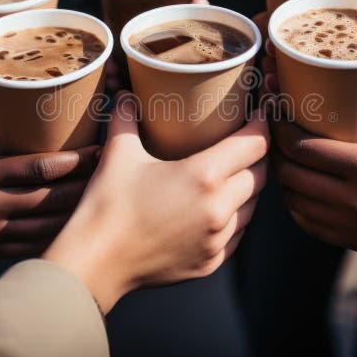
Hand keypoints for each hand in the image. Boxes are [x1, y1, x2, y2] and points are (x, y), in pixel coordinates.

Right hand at [0, 108, 98, 306]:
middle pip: (53, 200)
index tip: (100, 147)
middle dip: (87, 186)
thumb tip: (3, 96)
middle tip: (116, 172)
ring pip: (47, 228)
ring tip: (106, 200)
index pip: (38, 167)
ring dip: (78, 214)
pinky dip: (56, 239)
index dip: (74, 160)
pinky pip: (30, 249)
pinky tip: (77, 230)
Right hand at [44, 93, 269, 311]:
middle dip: (254, 156)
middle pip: (259, 174)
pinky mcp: (211, 262)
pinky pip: (236, 234)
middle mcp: (219, 209)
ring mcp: (217, 240)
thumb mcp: (118, 153)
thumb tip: (124, 93)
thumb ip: (126, 116)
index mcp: (204, 176)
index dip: (261, 125)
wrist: (95, 262)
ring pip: (251, 207)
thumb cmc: (107, 205)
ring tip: (230, 175)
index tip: (259, 114)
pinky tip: (215, 209)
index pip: (254, 144)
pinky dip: (233, 218)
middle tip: (242, 142)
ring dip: (245, 188)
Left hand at [273, 71, 356, 263]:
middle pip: (289, 173)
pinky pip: (306, 222)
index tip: (276, 108)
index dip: (279, 126)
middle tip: (275, 129)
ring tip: (285, 154)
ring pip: (293, 200)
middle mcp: (353, 200)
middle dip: (275, 149)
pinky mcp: (351, 242)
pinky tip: (301, 185)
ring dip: (284, 176)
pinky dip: (297, 203)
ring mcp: (350, 226)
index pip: (300, 146)